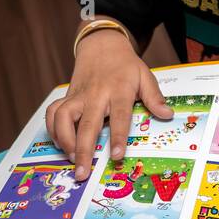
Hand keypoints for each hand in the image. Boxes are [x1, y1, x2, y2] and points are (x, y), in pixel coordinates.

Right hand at [45, 29, 173, 179]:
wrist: (102, 46)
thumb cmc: (125, 66)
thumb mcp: (145, 76)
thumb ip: (154, 97)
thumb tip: (167, 114)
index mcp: (118, 90)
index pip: (119, 117)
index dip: (117, 137)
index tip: (116, 156)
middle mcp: (95, 94)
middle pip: (87, 124)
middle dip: (83, 150)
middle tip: (82, 173)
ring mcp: (78, 96)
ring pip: (63, 118)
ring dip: (64, 140)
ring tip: (71, 159)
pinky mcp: (66, 96)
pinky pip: (52, 112)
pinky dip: (51, 128)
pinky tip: (60, 143)